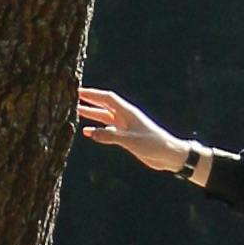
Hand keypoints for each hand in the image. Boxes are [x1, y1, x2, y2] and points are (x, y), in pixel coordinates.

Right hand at [75, 86, 198, 176]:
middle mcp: (125, 117)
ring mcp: (126, 126)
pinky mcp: (127, 137)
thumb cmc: (154, 144)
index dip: (92, 94)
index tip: (78, 90)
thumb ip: (111, 136)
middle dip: (89, 101)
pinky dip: (97, 130)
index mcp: (127, 112)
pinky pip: (108, 130)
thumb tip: (90, 133)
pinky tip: (88, 132)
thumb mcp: (131, 141)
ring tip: (76, 112)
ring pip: (104, 117)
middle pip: (104, 105)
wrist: (170, 154)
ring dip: (91, 114)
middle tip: (73, 97)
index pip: (107, 98)